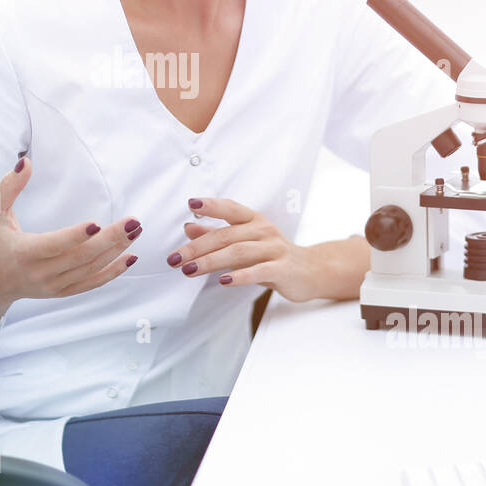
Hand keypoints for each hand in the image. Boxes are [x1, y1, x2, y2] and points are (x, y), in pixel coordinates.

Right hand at [0, 157, 141, 330]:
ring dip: (116, 251)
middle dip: (109, 240)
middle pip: (80, 258)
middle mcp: (40, 273)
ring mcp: (53, 286)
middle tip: (132, 222)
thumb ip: (8, 187)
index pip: (52, 246)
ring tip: (135, 230)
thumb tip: (26, 162)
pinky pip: (92, 283)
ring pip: (90, 270)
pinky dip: (113, 272)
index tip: (97, 224)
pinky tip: (130, 257)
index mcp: (23, 253)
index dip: (75, 236)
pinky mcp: (62, 291)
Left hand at [167, 197, 321, 301]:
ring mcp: (274, 249)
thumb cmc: (272, 255)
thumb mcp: (245, 242)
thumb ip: (217, 235)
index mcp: (254, 220)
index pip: (231, 208)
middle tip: (175, 258)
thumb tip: (188, 227)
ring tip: (189, 270)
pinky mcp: (282, 269)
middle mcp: (264, 230)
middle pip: (226, 235)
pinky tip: (222, 281)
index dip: (212, 205)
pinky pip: (258, 271)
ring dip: (211, 261)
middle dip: (197, 247)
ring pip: (238, 252)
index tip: (191, 204)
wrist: (311, 271)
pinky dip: (239, 276)